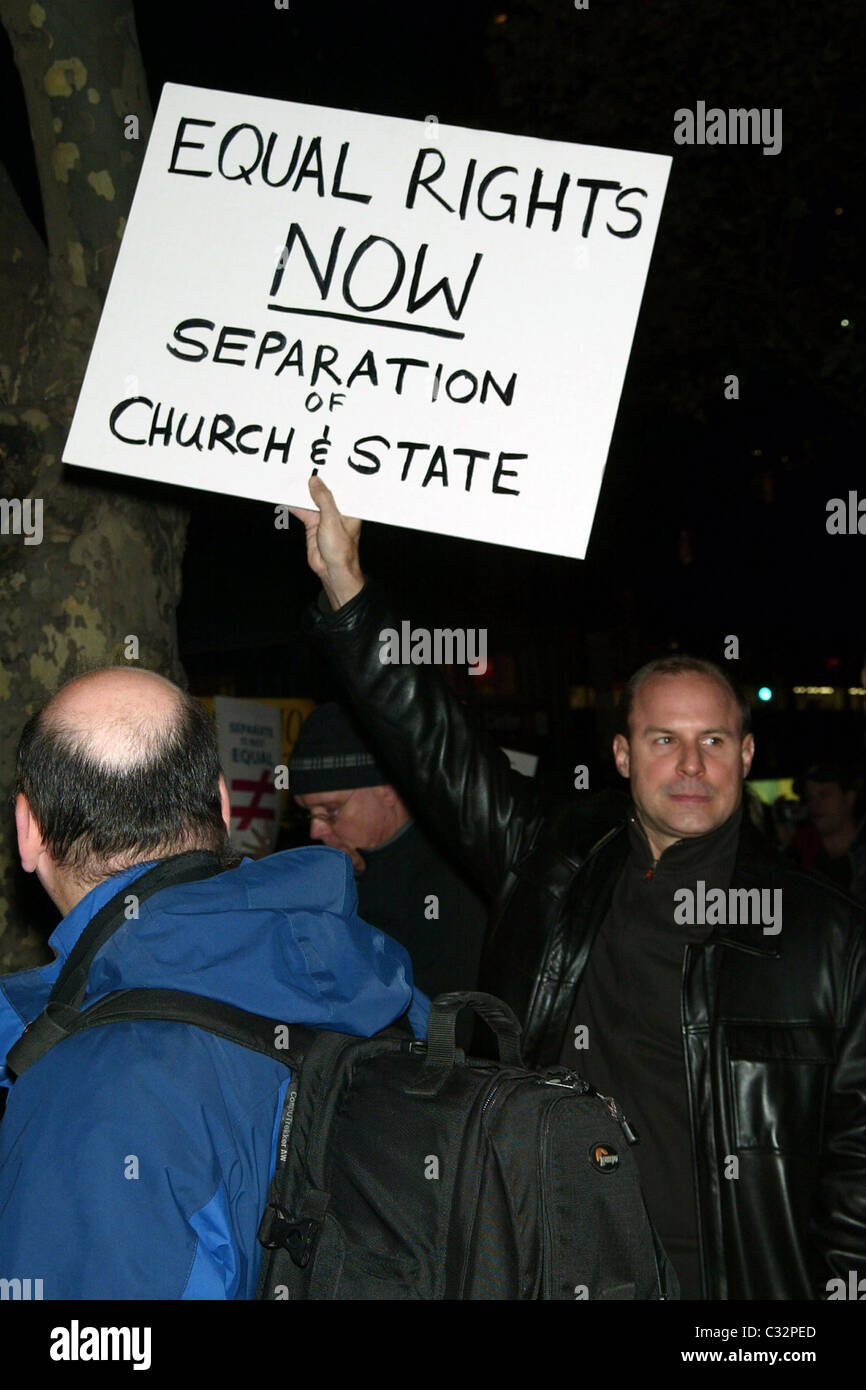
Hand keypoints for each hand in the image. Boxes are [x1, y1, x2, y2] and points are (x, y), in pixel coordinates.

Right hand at [289, 475, 364, 609]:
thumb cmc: (341, 548)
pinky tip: (285, 494)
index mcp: (349, 507)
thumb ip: (323, 499)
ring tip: (292, 476)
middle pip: (325, 491)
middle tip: (304, 464)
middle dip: (315, 481)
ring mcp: (324, 516)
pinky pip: (302, 510)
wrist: (331, 570)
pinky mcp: (312, 523)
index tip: (324, 461)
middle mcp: (337, 509)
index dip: (334, 474)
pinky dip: (294, 504)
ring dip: (302, 491)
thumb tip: (315, 481)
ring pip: (311, 499)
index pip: (342, 486)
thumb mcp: (332, 519)